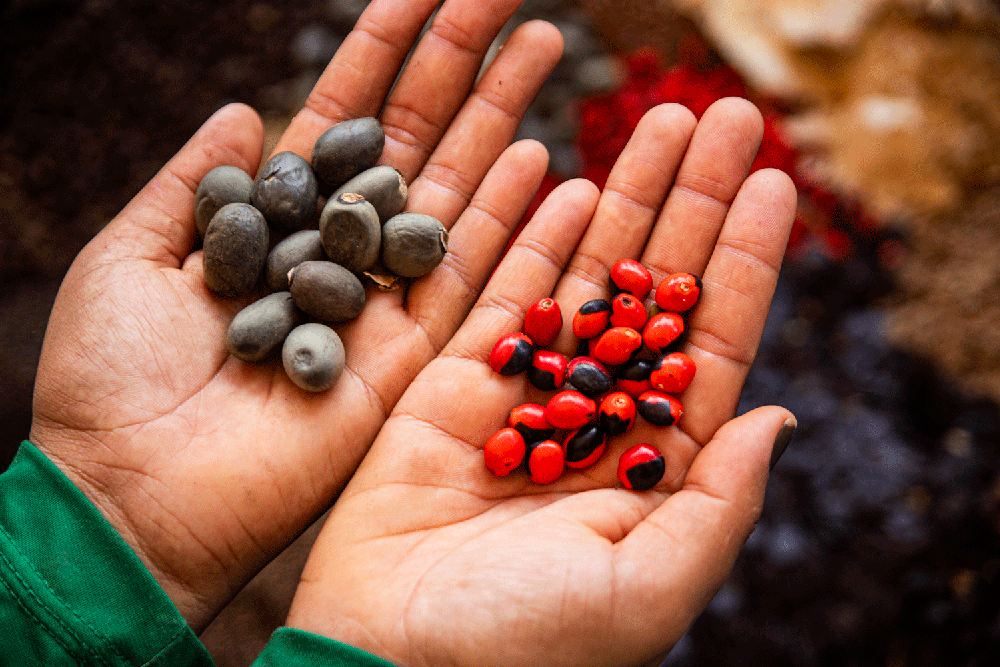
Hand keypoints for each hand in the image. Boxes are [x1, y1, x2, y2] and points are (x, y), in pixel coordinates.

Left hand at [29, 0, 562, 630]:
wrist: (139, 495)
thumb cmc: (114, 380)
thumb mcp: (133, 257)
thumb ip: (195, 184)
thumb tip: (246, 109)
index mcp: (276, 223)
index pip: (343, 117)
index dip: (383, 51)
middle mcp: (341, 252)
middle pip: (417, 142)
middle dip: (462, 66)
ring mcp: (385, 302)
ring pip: (458, 194)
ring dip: (502, 118)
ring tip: (545, 45)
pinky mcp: (413, 357)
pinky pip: (473, 275)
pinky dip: (512, 218)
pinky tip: (545, 155)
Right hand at [285, 98, 797, 666]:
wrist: (393, 659)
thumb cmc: (525, 646)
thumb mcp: (649, 587)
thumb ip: (718, 503)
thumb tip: (776, 417)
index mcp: (653, 464)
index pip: (711, 342)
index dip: (743, 261)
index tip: (774, 183)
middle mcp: (596, 418)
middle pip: (654, 287)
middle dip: (688, 201)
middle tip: (718, 114)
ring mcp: (526, 396)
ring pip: (584, 276)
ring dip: (622, 196)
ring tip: (655, 118)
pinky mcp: (454, 386)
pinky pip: (503, 297)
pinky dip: (535, 237)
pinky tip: (571, 179)